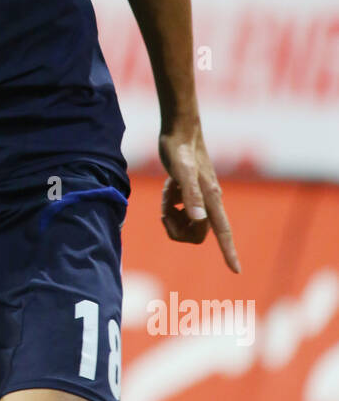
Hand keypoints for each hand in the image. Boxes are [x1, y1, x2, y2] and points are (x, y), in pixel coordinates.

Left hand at [158, 122, 240, 272]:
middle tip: (165, 209)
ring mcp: (201, 198)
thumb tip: (199, 221)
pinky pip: (180, 211)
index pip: (223, 232)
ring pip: (186, 223)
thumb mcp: (180, 171)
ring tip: (167, 193)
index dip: (229, 252)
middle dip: (176, 228)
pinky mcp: (191, 193)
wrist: (178, 130)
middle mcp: (210, 201)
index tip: (236, 270)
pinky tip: (168, 187)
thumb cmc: (179, 148)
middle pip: (196, 234)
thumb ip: (190, 195)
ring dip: (171, 213)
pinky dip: (170, 204)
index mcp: (211, 199)